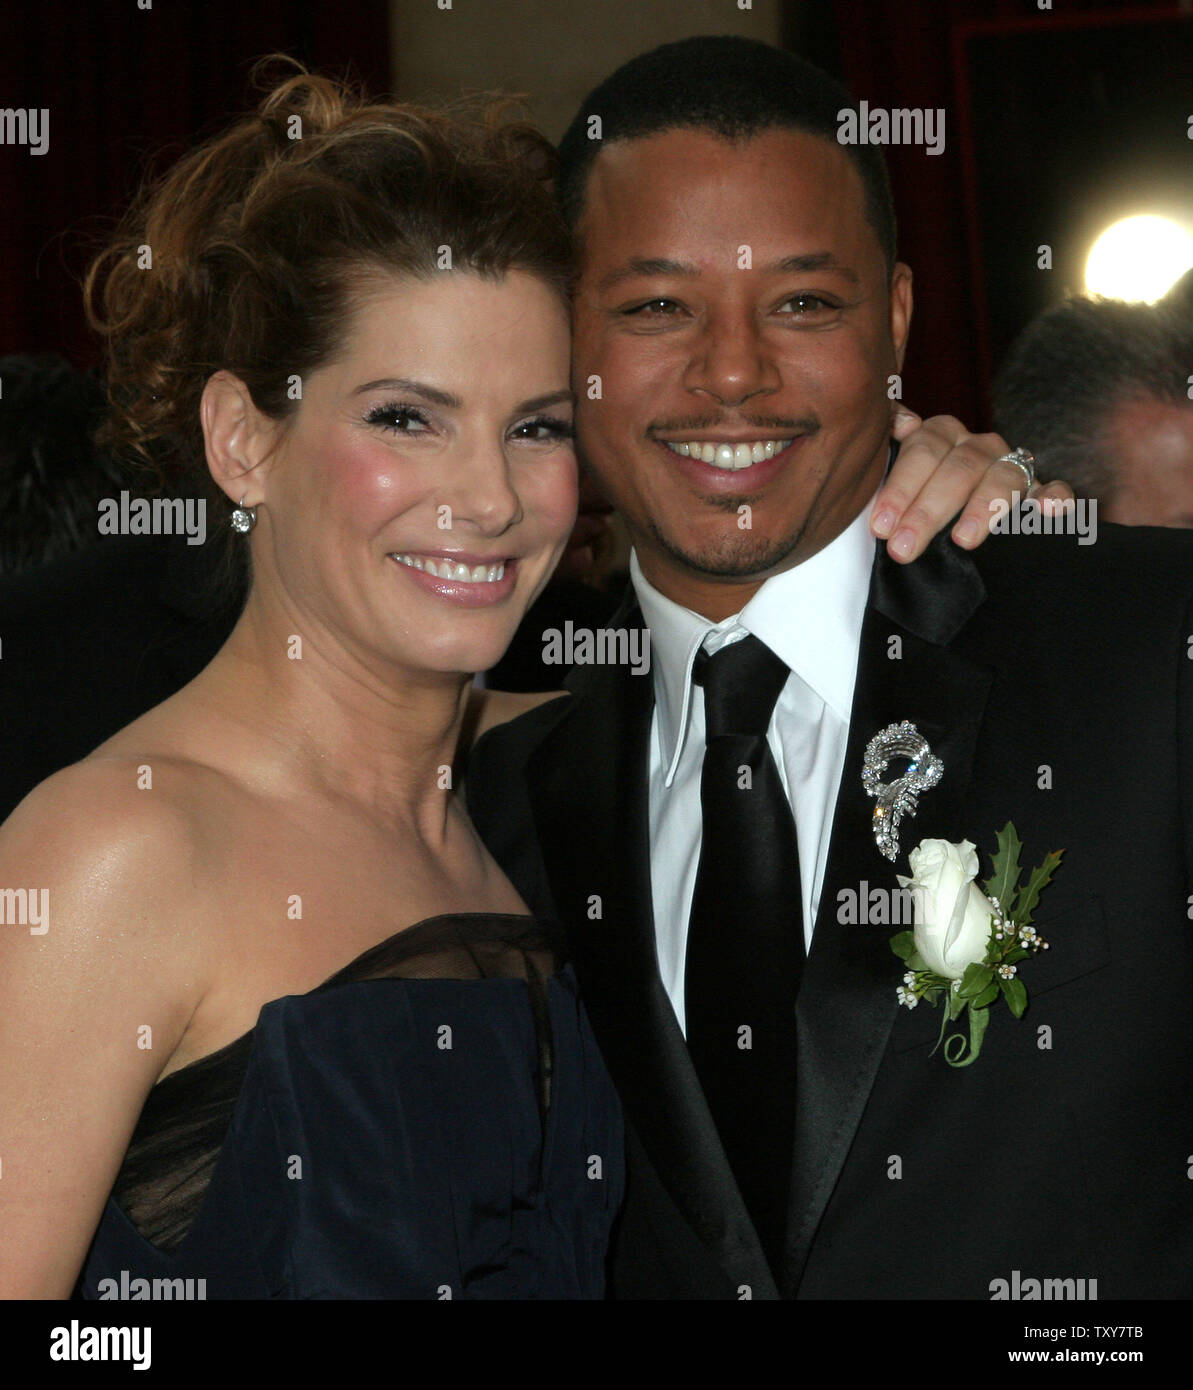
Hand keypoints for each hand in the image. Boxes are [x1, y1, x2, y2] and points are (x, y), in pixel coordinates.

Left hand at [870, 407, 1074, 562]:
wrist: (946, 516)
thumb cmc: (913, 497)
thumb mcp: (892, 470)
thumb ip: (890, 440)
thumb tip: (902, 422)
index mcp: (942, 436)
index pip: (922, 451)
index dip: (899, 488)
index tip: (880, 528)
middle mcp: (978, 446)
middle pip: (958, 469)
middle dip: (928, 511)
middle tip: (903, 548)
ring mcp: (1011, 467)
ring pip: (1003, 477)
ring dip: (984, 507)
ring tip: (963, 540)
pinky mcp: (1040, 491)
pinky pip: (1056, 488)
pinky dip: (1055, 497)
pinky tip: (1049, 511)